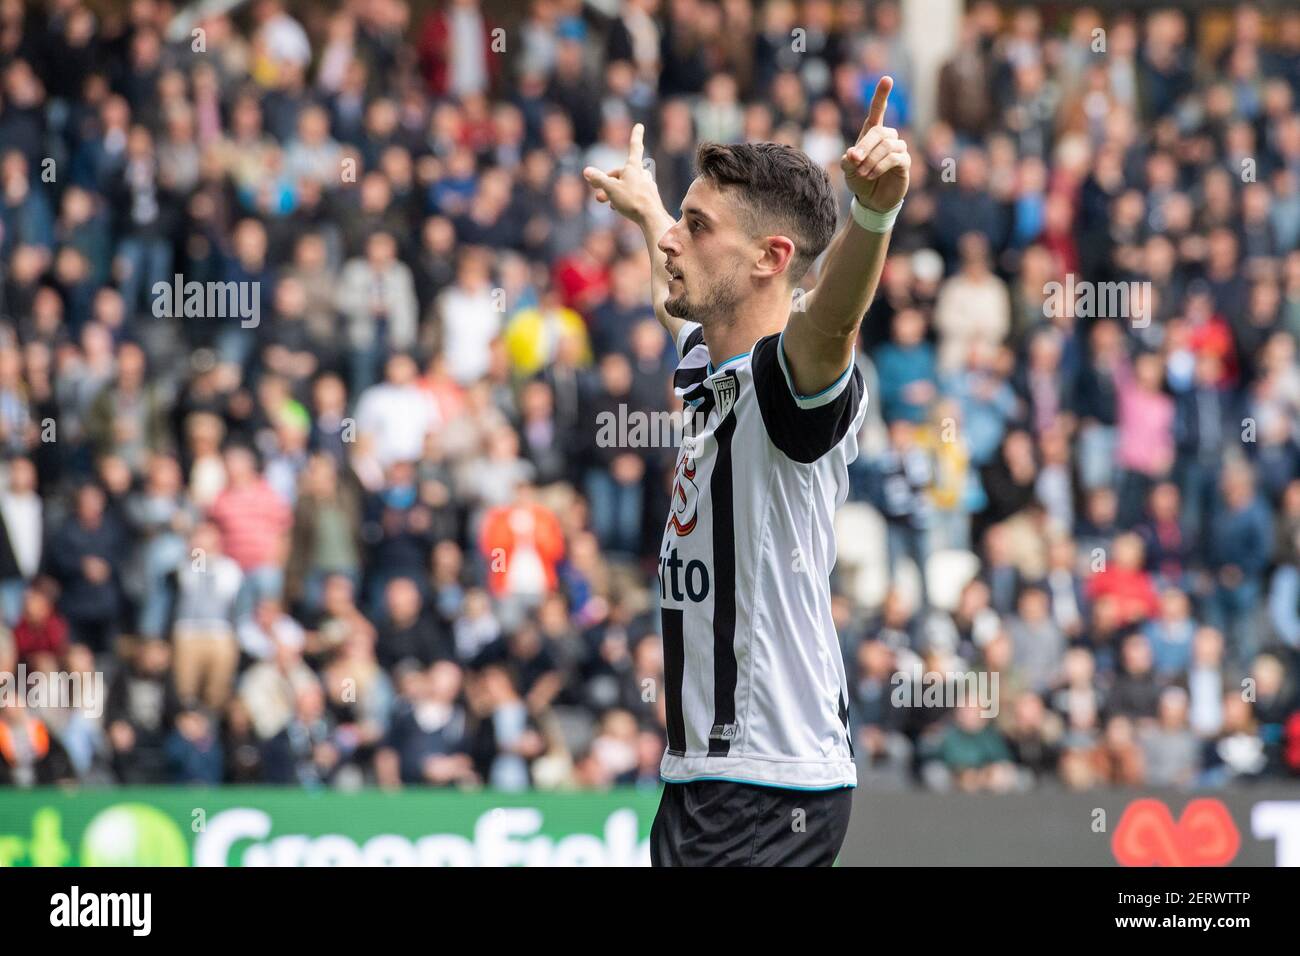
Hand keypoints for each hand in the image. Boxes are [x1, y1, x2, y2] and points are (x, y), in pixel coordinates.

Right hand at [583, 123, 661, 225]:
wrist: (651, 219)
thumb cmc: (632, 201)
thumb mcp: (611, 188)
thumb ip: (598, 179)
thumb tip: (587, 170)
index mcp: (634, 168)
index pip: (635, 147)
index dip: (636, 136)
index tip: (640, 126)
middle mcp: (642, 175)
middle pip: (622, 173)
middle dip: (607, 181)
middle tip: (597, 194)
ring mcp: (646, 186)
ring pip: (627, 185)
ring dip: (614, 192)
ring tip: (606, 202)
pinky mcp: (648, 198)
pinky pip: (633, 195)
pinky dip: (623, 199)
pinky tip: (617, 208)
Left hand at [841, 76, 910, 212]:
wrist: (871, 201)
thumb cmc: (859, 181)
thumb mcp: (847, 170)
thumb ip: (847, 160)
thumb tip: (852, 153)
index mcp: (872, 134)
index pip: (877, 111)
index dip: (881, 95)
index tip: (886, 79)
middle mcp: (887, 138)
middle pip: (879, 131)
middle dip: (865, 145)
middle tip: (854, 160)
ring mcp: (898, 149)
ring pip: (887, 145)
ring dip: (871, 159)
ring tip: (862, 173)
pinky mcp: (904, 163)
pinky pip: (895, 158)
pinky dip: (880, 166)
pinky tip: (870, 175)